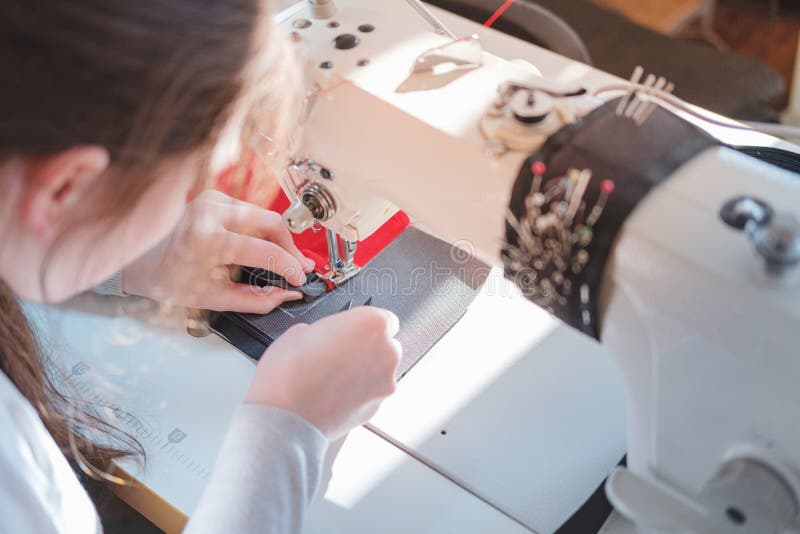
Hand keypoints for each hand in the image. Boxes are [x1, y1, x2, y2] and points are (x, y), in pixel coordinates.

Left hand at [121, 190, 315, 312]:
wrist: (141, 261)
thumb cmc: (171, 281)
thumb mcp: (214, 300)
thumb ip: (255, 300)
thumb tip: (287, 294)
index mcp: (209, 241)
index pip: (265, 251)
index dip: (289, 267)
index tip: (300, 280)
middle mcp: (211, 213)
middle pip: (272, 223)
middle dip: (291, 247)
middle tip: (299, 267)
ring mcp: (213, 199)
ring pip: (265, 214)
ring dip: (279, 237)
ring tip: (285, 258)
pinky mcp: (215, 196)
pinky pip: (252, 210)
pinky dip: (263, 228)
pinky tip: (264, 245)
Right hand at [245, 307, 401, 440]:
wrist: (285, 418)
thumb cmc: (289, 374)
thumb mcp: (302, 331)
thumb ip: (328, 329)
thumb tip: (329, 337)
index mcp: (372, 323)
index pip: (384, 317)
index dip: (365, 324)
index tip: (353, 330)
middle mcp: (386, 351)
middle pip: (385, 344)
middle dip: (365, 348)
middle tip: (337, 353)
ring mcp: (385, 381)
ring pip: (380, 369)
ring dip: (363, 370)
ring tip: (332, 376)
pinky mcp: (377, 406)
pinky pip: (372, 392)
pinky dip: (359, 391)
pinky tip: (334, 393)